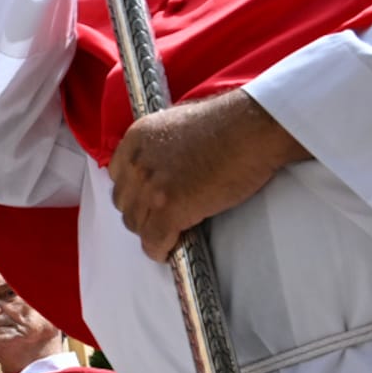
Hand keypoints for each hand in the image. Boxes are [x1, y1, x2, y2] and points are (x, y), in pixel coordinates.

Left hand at [107, 90, 309, 259]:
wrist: (253, 127)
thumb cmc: (229, 122)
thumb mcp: (178, 124)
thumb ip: (160, 145)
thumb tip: (161, 167)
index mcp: (136, 139)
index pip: (118, 178)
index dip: (134, 193)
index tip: (148, 200)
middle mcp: (137, 163)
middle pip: (125, 204)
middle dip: (142, 213)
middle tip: (164, 217)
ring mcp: (151, 187)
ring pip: (137, 225)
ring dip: (152, 231)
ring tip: (173, 232)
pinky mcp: (169, 208)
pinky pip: (154, 240)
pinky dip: (160, 249)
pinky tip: (170, 250)